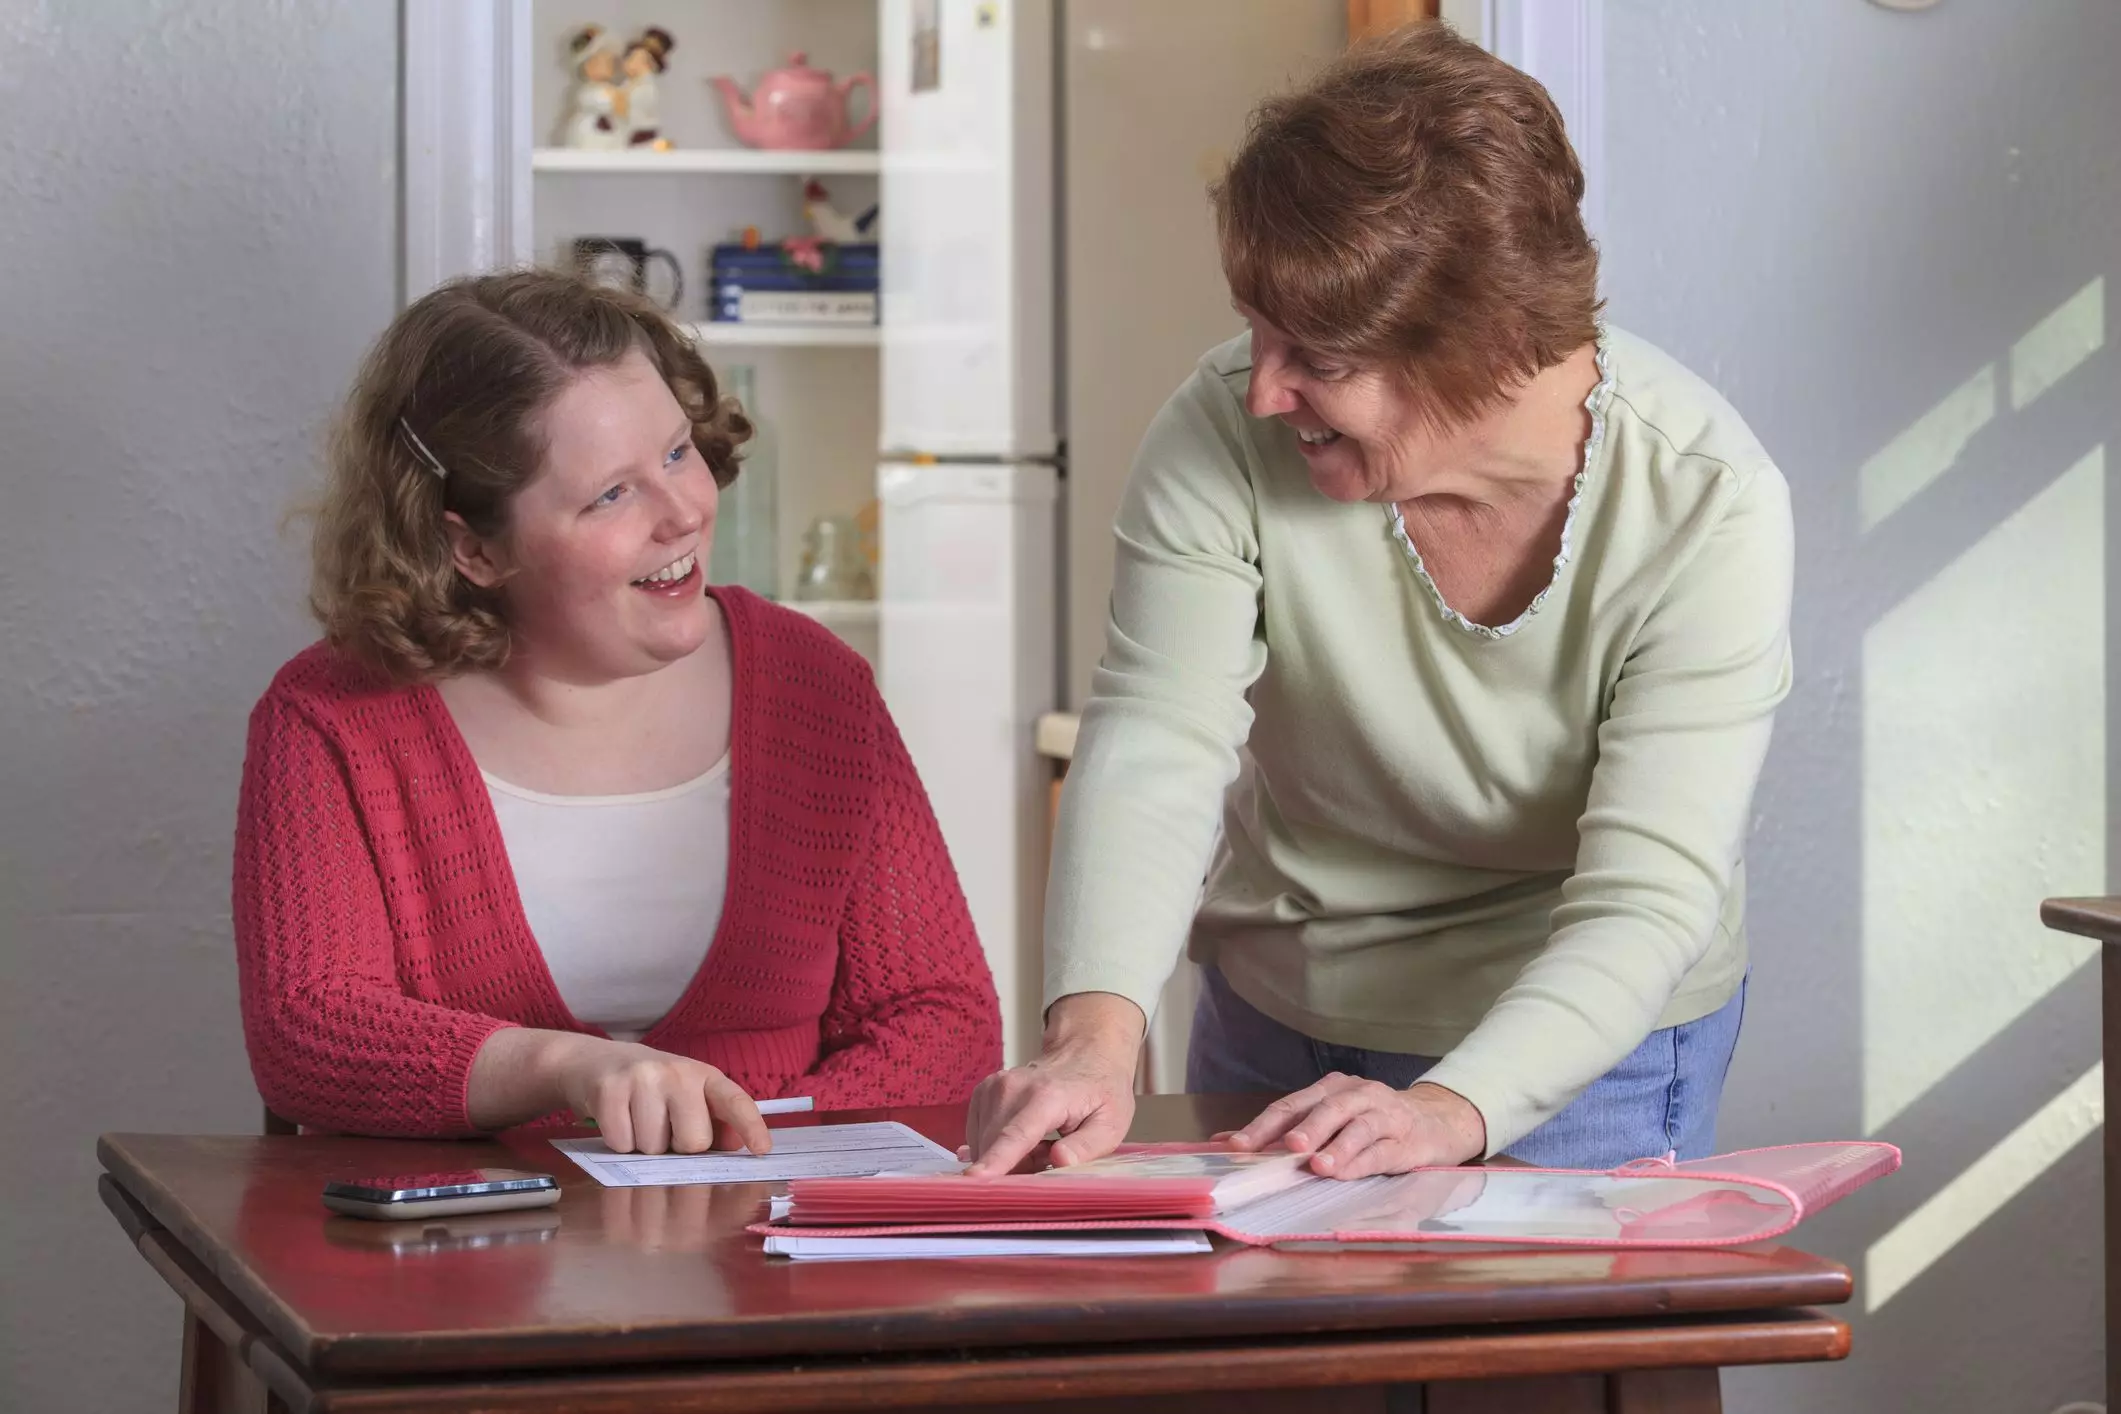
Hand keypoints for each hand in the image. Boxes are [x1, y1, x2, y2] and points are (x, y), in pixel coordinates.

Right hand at [547, 1035, 770, 1156]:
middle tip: (665, 1129)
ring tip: (639, 1122)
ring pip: (654, 1148)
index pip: (734, 1101)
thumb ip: (715, 1122)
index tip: (762, 1150)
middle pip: (693, 1141)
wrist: (596, 1062)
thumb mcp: (688, 1097)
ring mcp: (642, 1078)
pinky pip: (622, 1144)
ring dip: (645, 1147)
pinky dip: (619, 1143)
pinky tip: (619, 1121)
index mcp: (704, 1076)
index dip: (751, 1126)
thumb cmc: (653, 1089)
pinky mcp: (610, 1090)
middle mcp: (677, 1072)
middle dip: (678, 1147)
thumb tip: (736, 1144)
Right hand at [962, 993, 1142, 1175]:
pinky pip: (979, 1136)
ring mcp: (994, 1087)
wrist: (1086, 1054)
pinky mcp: (983, 1092)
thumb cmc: (1100, 1091)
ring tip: (1041, 1145)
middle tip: (1050, 1159)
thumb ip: (1087, 1147)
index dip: (995, 1160)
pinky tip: (1025, 1139)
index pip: (1016, 1135)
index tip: (974, 1179)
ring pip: (984, 1144)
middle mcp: (1013, 1088)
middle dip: (1015, 1169)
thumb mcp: (1111, 1124)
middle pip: (994, 1146)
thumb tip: (1061, 1161)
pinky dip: (999, 1146)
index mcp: (1048, 1097)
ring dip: (1008, 1157)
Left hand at [1224, 1076, 1485, 1178]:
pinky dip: (1363, 1162)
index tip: (1238, 1145)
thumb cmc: (1369, 1123)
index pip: (1291, 1104)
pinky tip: (1347, 1173)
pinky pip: (1382, 1151)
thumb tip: (1225, 1141)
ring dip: (1337, 1146)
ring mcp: (1384, 1115)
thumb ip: (1284, 1130)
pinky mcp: (1406, 1140)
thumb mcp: (1327, 1119)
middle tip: (1288, 1147)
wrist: (1435, 1121)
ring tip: (1318, 1166)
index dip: (1264, 1125)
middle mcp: (1357, 1095)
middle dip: (1304, 1128)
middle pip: (1325, 1108)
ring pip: (1358, 1127)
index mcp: (1331, 1088)